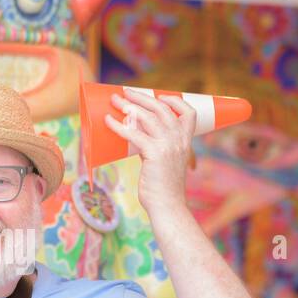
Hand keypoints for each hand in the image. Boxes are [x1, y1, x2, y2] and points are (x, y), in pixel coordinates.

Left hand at [103, 89, 193, 214]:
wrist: (168, 206)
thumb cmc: (163, 187)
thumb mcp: (166, 162)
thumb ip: (157, 147)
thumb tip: (137, 135)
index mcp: (185, 141)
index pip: (189, 113)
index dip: (175, 101)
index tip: (161, 96)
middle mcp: (179, 140)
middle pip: (162, 109)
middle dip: (142, 97)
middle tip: (126, 92)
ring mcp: (168, 146)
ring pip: (148, 117)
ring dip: (129, 106)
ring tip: (115, 101)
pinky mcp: (155, 153)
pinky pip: (134, 134)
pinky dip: (119, 126)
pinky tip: (108, 122)